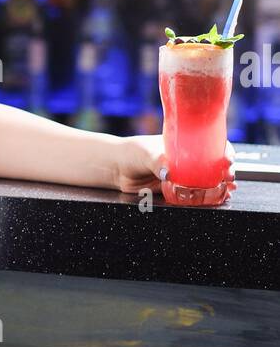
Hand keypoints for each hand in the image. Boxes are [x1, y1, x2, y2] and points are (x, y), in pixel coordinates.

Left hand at [114, 134, 237, 202]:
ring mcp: (180, 176)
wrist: (116, 168)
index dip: (223, 151)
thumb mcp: (147, 153)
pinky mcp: (173, 191)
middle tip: (230, 178)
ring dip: (219, 187)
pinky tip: (213, 200)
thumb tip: (168, 173)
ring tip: (228, 191)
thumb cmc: (132, 153)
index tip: (228, 159)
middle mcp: (185, 161)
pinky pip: (191, 196)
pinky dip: (204, 199)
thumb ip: (157, 162)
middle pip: (211, 165)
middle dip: (225, 172)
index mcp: (184, 145)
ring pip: (205, 182)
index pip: (210, 146)